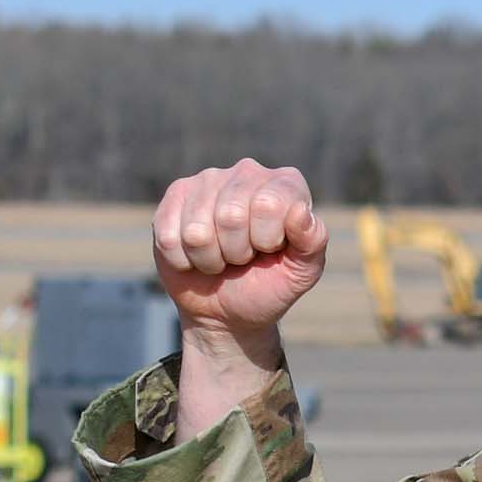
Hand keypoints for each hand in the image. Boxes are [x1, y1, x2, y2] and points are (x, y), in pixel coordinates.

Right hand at [150, 161, 330, 403]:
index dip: (266, 239)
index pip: (268, 204)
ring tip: (221, 258)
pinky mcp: (176, 196)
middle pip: (230, 215)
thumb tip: (301, 212)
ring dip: (209, 259)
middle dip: (236, 252)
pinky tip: (195, 256)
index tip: (269, 249)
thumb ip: (312, 243)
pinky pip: (169, 236)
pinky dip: (183, 260)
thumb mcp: (301, 273)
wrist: (228, 310)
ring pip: (198, 230)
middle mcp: (248, 172)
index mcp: (286, 184)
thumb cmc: (269, 285)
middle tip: (243, 258)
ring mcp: (208, 180)